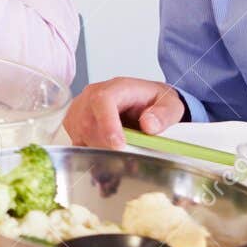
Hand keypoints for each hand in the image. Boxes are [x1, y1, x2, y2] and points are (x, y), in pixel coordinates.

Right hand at [63, 77, 186, 147]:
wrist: (144, 101)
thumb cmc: (155, 102)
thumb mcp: (171, 105)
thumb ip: (164, 115)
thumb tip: (149, 125)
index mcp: (117, 87)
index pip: (103, 100)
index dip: (107, 124)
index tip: (119, 145)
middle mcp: (92, 95)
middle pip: (88, 122)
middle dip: (106, 145)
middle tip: (127, 160)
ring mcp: (80, 108)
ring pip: (80, 134)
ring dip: (99, 150)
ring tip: (120, 158)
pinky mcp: (75, 123)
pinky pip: (77, 141)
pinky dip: (92, 152)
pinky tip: (107, 154)